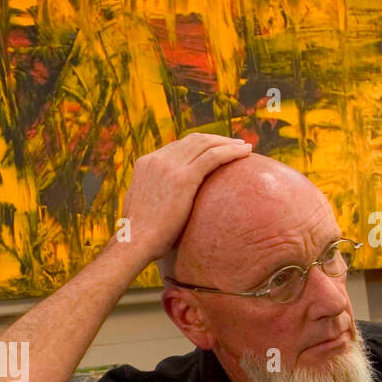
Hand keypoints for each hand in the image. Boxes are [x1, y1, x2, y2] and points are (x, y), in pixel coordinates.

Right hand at [115, 133, 251, 263]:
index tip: (215, 150)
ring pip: (206, 144)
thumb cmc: (138, 234)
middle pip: (194, 140)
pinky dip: (232, 151)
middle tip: (235, 144)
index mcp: (146, 163)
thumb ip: (150, 194)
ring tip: (245, 147)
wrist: (135, 242)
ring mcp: (170, 166)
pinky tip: (246, 153)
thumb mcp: (140, 205)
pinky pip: (214, 157)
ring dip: (228, 143)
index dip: (200, 145)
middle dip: (217, 140)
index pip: (178, 146)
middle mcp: (157, 159)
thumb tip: (160, 200)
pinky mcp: (184, 178)